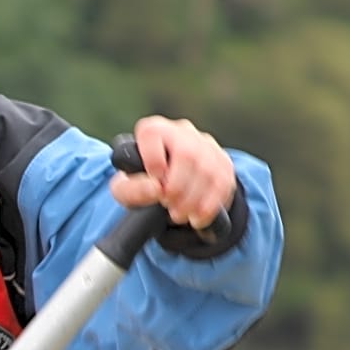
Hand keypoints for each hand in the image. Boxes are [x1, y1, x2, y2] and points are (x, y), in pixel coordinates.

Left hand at [109, 116, 238, 231]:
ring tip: (179, 215)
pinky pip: (224, 182)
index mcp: (154, 131)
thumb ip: (132, 190)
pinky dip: (210, 205)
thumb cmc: (143, 184)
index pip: (152, 134)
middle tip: (168, 204)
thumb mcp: (125, 190)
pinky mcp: (223, 162)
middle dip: (177, 187)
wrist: (167, 189)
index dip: (153, 162)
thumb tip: (155, 189)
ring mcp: (206, 145)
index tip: (154, 183)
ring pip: (207, 169)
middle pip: (186, 154)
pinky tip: (197, 218)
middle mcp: (181, 131)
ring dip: (193, 200)